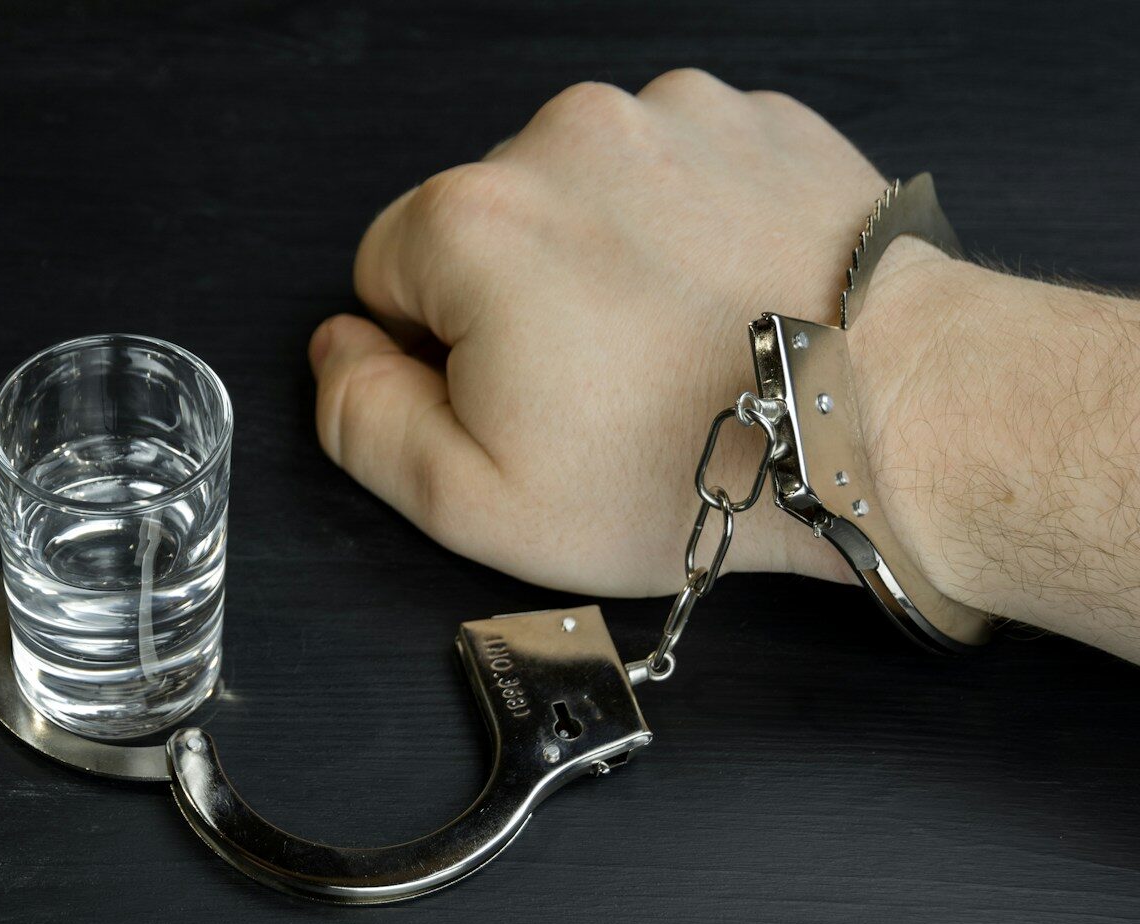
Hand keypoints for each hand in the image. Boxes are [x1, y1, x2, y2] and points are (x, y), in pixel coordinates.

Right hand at [309, 70, 900, 595]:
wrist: (890, 422)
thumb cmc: (689, 467)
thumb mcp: (475, 501)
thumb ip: (360, 419)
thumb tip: (340, 348)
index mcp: (472, 221)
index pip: (387, 273)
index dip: (441, 353)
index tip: (520, 400)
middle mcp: (563, 136)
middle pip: (487, 225)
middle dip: (523, 299)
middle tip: (606, 387)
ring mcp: (671, 114)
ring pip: (583, 195)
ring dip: (607, 259)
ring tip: (677, 343)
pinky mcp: (754, 117)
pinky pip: (675, 171)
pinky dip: (686, 227)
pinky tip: (727, 297)